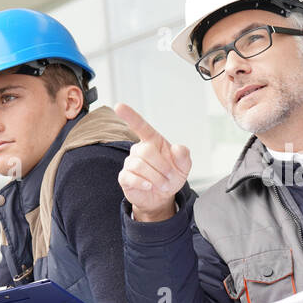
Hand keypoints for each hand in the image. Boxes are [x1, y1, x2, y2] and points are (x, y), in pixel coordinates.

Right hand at [114, 103, 191, 221]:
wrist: (163, 196)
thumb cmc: (170, 176)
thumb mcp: (183, 166)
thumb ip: (183, 155)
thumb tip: (178, 148)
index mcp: (152, 141)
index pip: (140, 125)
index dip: (130, 116)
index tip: (119, 106)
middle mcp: (139, 150)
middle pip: (146, 151)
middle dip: (162, 166)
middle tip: (170, 177)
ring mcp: (130, 163)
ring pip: (139, 165)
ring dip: (156, 177)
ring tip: (163, 184)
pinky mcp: (124, 177)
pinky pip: (130, 177)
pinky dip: (142, 183)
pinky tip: (149, 186)